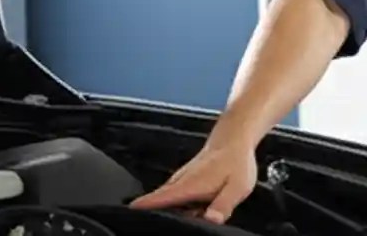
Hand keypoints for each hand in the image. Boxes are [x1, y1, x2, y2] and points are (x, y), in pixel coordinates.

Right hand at [128, 139, 257, 223]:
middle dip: (154, 219)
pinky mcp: (183, 185)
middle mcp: (176, 185)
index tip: (129, 220)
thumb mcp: (237, 187)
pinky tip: (190, 217)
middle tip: (156, 231)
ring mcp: (178, 184)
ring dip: (168, 216)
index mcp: (186, 187)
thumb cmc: (235, 163)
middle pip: (156, 207)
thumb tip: (211, 221)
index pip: (155, 201)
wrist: (233, 140)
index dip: (140, 212)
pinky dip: (177, 211)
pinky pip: (173, 202)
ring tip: (174, 228)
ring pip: (166, 206)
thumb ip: (223, 205)